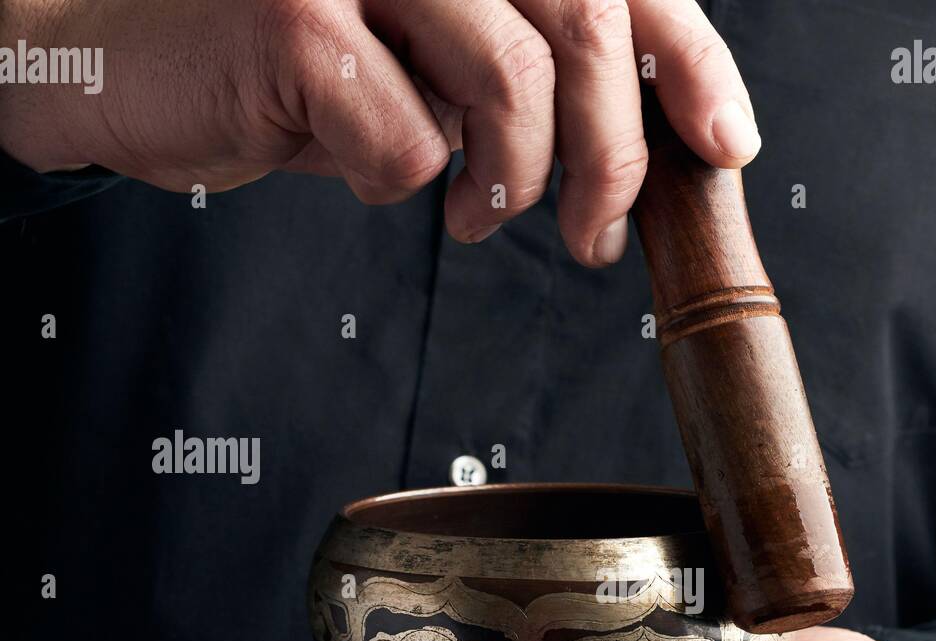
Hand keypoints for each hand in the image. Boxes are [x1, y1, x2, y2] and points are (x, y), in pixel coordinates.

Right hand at [0, 0, 756, 263]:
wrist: (122, 43)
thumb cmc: (291, 54)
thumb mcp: (430, 49)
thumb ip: (524, 60)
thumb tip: (646, 127)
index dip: (688, 60)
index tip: (725, 143)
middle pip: (582, 20)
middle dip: (612, 155)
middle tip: (594, 234)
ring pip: (511, 80)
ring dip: (512, 180)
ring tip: (478, 213)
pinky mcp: (292, 15)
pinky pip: (407, 142)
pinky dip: (402, 184)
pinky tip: (364, 172)